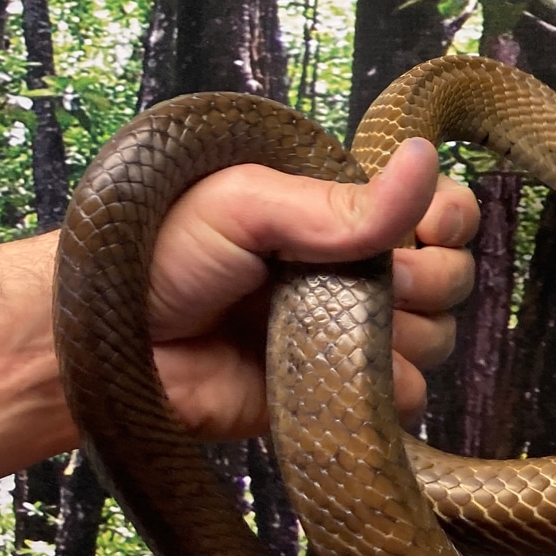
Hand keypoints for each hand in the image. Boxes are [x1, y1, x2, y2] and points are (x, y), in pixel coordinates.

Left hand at [142, 137, 478, 437]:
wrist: (106, 345)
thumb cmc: (157, 256)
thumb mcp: (245, 205)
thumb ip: (340, 203)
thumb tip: (424, 158)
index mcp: (339, 217)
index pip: (436, 211)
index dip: (449, 218)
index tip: (431, 228)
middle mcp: (355, 274)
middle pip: (449, 278)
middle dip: (427, 280)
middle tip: (373, 283)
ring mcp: (349, 337)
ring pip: (436, 338)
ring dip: (410, 335)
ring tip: (346, 331)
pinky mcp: (337, 396)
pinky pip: (404, 397)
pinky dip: (392, 390)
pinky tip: (352, 378)